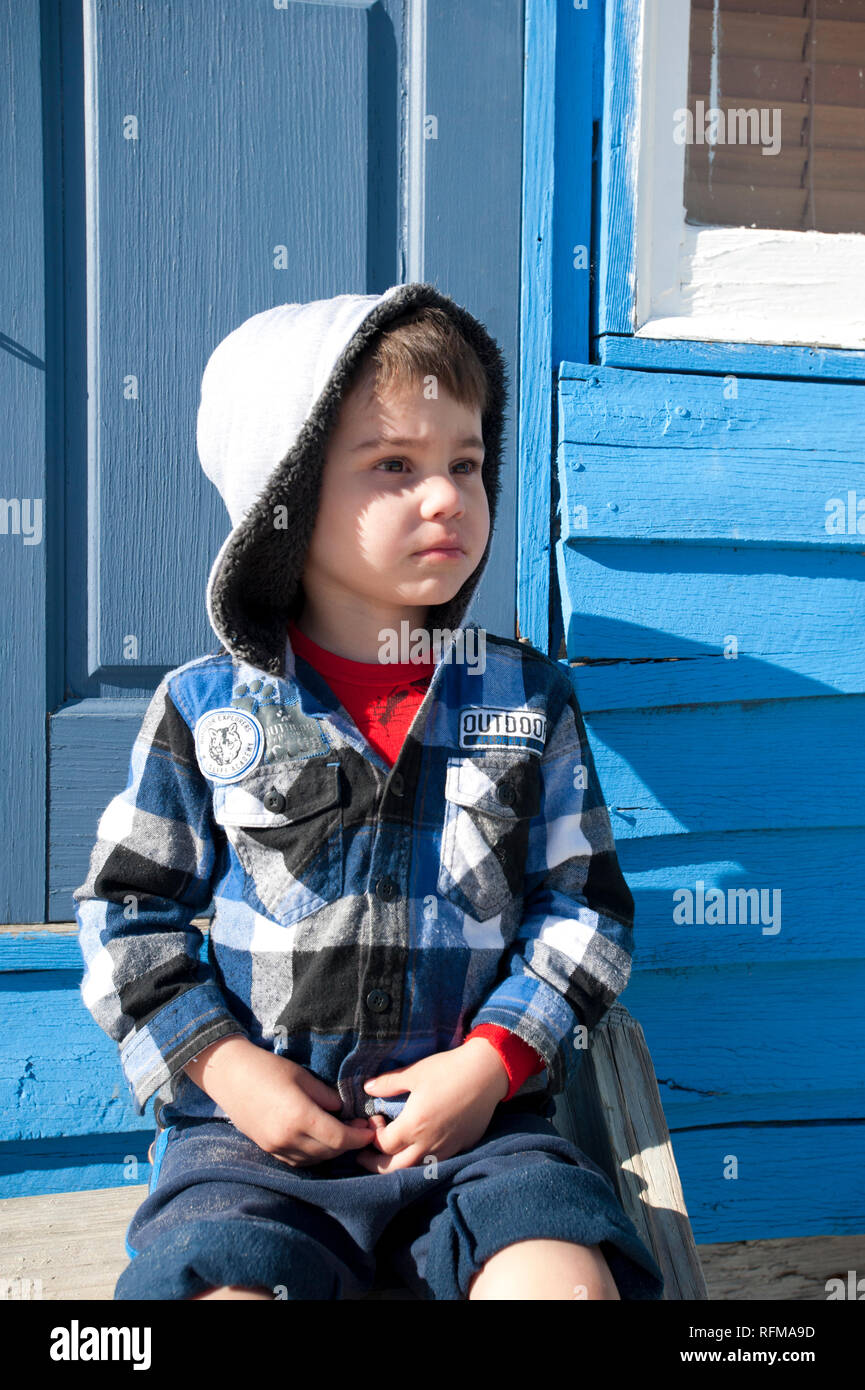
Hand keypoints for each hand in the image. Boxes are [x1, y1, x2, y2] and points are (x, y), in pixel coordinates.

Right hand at [183, 1036, 381, 1166]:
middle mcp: (288, 1138)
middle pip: (329, 1152)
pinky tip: (320, 1140)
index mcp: (299, 1117)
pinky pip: (298, 1161)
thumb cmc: (267, 1068)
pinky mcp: (268, 1149)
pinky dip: (314, 1155)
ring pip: (315, 1160)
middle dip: (349, 1143)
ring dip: (332, 1150)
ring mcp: (276, 1147)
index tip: (370, 1131)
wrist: (229, 1076)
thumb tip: (343, 1110)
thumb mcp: (302, 1076)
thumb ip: (325, 1096)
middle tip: (360, 1128)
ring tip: (341, 1133)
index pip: (338, 1138)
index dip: (358, 1137)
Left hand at [354, 1039, 508, 1173]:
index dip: (372, 1136)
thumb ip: (388, 1083)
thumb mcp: (415, 1073)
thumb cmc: (449, 1070)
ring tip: (391, 1153)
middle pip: (395, 1168)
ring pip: (416, 1169)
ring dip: (399, 1164)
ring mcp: (447, 1148)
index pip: (383, 1145)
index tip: (373, 1120)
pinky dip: (422, 1159)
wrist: (487, 1073)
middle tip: (366, 1154)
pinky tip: (420, 1144)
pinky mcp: (462, 1146)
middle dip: (376, 1164)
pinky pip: (437, 1162)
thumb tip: (367, 1088)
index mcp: (413, 1126)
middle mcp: (429, 1144)